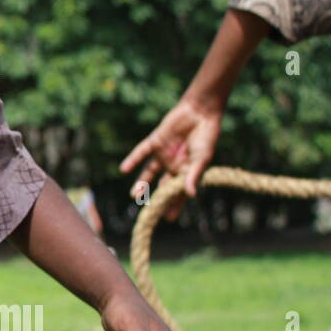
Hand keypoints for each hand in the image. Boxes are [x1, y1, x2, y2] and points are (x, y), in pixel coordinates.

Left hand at [118, 95, 223, 220]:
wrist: (200, 113)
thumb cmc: (206, 137)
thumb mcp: (201, 159)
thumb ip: (193, 175)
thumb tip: (190, 195)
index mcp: (186, 171)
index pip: (178, 191)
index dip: (174, 204)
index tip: (168, 218)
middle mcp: (172, 165)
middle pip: (162, 185)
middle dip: (157, 199)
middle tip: (150, 213)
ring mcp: (162, 154)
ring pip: (149, 173)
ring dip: (141, 183)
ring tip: (134, 195)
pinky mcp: (154, 142)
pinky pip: (141, 152)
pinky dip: (133, 159)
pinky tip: (124, 169)